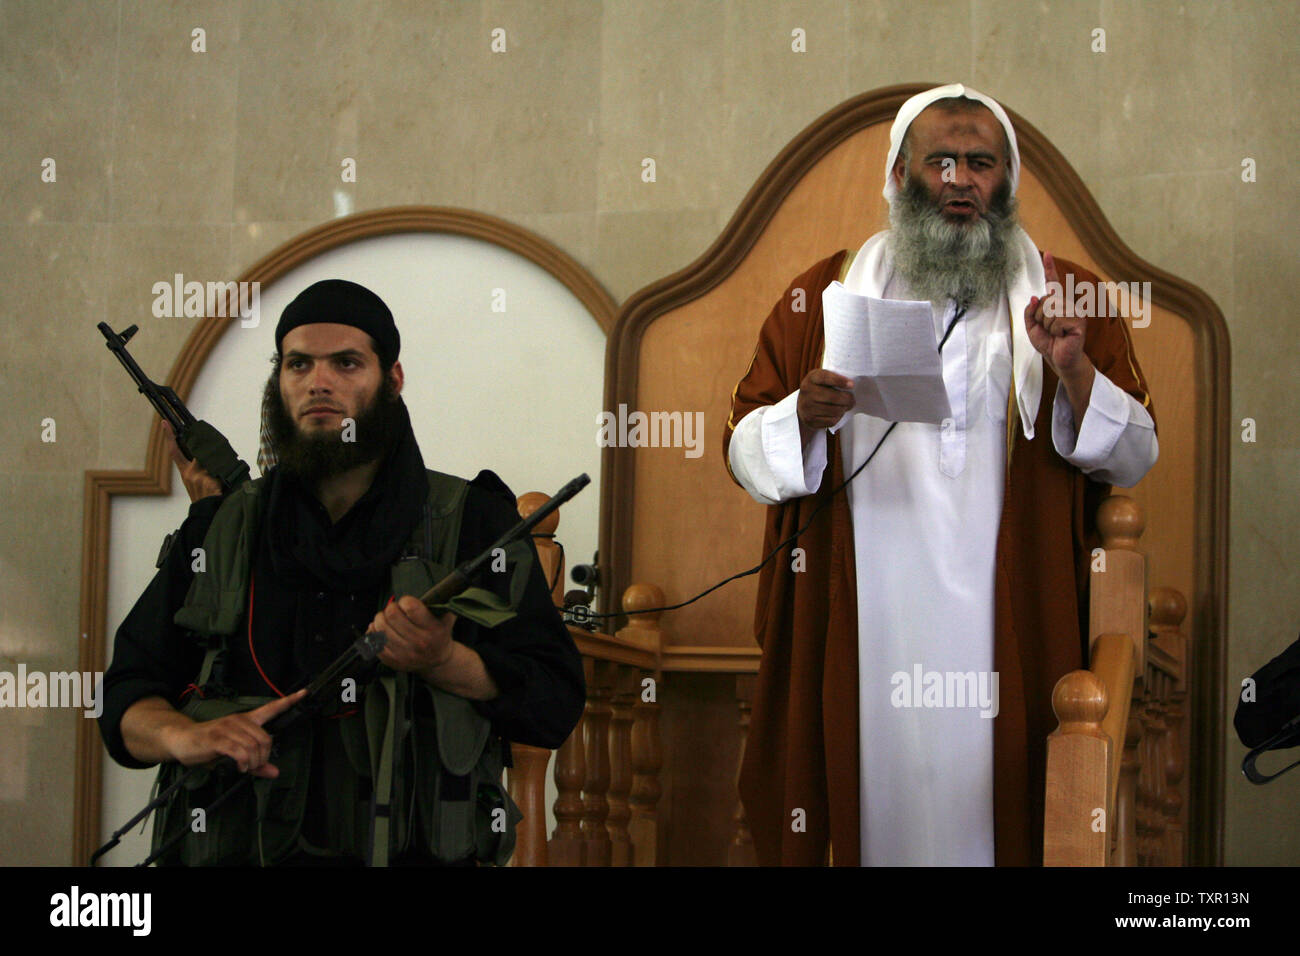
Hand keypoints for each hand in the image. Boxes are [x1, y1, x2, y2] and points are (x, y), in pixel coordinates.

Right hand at [163, 421, 222, 501]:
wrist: (206, 512)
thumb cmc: (203, 495)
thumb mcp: (196, 481)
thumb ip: (198, 467)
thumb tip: (209, 453)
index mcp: (185, 471)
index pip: (174, 451)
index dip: (169, 437)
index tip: (165, 423)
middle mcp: (189, 472)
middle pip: (199, 452)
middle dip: (207, 449)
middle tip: (212, 449)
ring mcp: (198, 477)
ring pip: (211, 460)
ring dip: (220, 463)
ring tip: (223, 471)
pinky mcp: (208, 482)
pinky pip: (220, 471)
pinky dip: (225, 473)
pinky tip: (224, 481)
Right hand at [165, 689, 306, 777]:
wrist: (182, 739)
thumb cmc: (210, 745)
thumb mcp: (235, 754)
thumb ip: (255, 762)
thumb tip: (274, 772)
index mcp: (247, 720)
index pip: (272, 708)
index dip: (289, 701)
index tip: (305, 693)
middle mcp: (240, 721)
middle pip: (266, 738)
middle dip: (264, 757)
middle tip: (253, 766)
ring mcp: (228, 728)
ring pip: (254, 746)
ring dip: (253, 762)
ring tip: (245, 767)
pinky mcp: (218, 738)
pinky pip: (240, 751)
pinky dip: (243, 762)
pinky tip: (238, 767)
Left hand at [370, 595, 456, 680]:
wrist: (438, 660)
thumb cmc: (440, 633)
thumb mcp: (446, 617)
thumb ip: (440, 603)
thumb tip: (431, 591)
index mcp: (433, 629)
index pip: (411, 607)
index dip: (405, 600)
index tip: (406, 603)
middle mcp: (419, 642)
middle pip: (392, 615)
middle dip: (390, 608)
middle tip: (394, 609)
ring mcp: (405, 654)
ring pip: (380, 628)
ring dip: (380, 619)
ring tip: (386, 618)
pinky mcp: (393, 661)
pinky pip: (375, 642)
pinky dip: (374, 633)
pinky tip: (381, 630)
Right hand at [796, 368, 854, 442]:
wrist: (803, 404)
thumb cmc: (818, 389)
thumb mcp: (823, 378)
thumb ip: (834, 378)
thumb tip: (851, 385)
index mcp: (812, 378)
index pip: (826, 378)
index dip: (840, 381)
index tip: (852, 385)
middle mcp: (807, 392)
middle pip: (833, 397)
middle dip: (848, 399)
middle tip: (852, 399)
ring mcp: (807, 407)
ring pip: (835, 411)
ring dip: (844, 409)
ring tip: (845, 406)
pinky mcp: (810, 420)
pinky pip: (831, 421)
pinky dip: (838, 417)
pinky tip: (837, 413)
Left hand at [1025, 252, 1089, 380]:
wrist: (1060, 360)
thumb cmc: (1049, 343)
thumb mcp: (1032, 328)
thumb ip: (1031, 312)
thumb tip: (1034, 298)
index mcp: (1057, 304)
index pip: (1052, 284)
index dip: (1050, 269)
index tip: (1048, 254)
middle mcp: (1068, 304)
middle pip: (1045, 301)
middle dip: (1040, 318)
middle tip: (1049, 330)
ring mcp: (1075, 311)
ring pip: (1050, 310)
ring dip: (1047, 325)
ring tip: (1056, 334)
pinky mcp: (1079, 321)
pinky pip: (1057, 320)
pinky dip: (1055, 330)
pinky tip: (1063, 336)